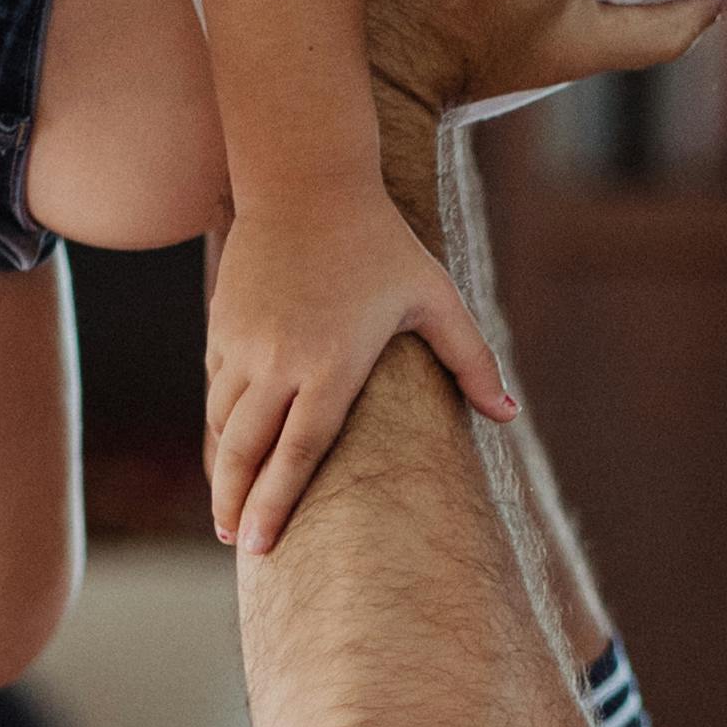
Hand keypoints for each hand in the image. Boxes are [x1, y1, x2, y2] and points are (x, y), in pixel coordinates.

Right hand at [206, 177, 517, 554]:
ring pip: (224, 424)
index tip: (258, 546)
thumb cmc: (381, 243)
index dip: (275, 506)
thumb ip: (473, 362)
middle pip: (245, 452)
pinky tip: (227, 450)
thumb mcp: (436, 297)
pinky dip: (219, 426)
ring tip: (227, 508)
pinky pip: (216, 391)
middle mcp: (279, 361)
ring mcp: (244, 344)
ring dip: (224, 470)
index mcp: (331, 365)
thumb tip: (510, 415)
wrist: (305, 180)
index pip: (297, 454)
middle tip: (234, 544)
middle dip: (235, 504)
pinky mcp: (221, 326)